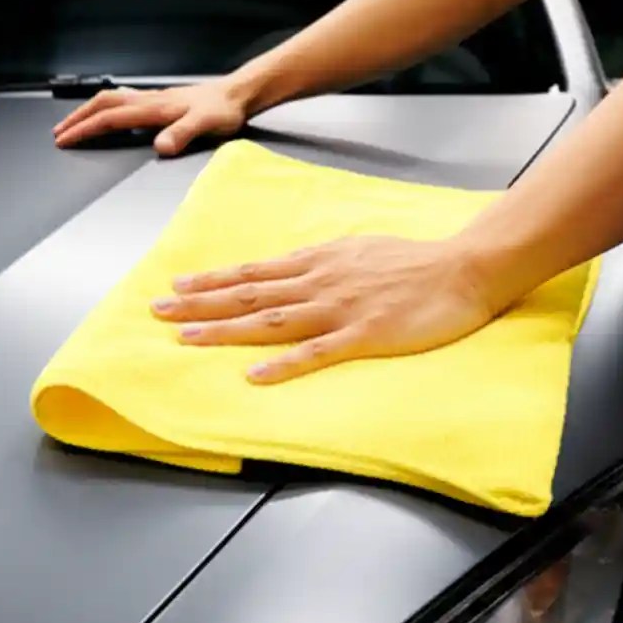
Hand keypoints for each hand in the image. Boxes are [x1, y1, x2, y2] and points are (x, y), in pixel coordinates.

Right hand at [53, 80, 248, 154]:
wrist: (237, 95)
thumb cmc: (223, 110)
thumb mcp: (206, 124)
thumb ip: (182, 134)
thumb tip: (161, 146)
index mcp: (154, 108)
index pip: (110, 118)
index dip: (85, 129)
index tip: (66, 139)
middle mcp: (150, 100)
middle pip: (103, 104)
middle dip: (78, 118)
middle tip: (59, 132)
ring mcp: (154, 99)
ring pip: (111, 100)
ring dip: (89, 112)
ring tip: (75, 124)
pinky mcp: (161, 102)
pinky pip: (124, 102)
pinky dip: (107, 108)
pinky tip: (109, 115)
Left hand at [149, 236, 496, 383]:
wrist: (464, 269)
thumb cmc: (417, 261)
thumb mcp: (361, 248)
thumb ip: (325, 261)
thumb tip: (294, 265)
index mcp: (321, 262)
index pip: (255, 272)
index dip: (213, 281)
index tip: (178, 284)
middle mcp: (321, 282)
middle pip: (250, 295)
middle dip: (200, 302)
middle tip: (158, 310)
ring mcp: (340, 309)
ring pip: (271, 320)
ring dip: (225, 329)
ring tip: (186, 337)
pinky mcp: (364, 335)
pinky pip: (316, 353)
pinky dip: (283, 364)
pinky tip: (254, 374)